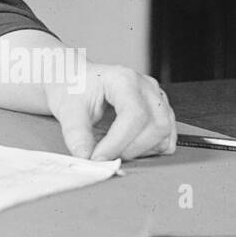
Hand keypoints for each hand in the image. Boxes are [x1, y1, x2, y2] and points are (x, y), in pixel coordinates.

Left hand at [44, 62, 176, 160]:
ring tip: (115, 149)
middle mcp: (146, 87)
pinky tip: (128, 146)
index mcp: (123, 80)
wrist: (77, 81)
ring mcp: (156, 98)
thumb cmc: (74, 88)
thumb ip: (77, 134)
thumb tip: (86, 157)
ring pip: (165, 133)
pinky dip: (150, 149)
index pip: (134, 115)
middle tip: (106, 156)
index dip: (118, 142)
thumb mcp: (68, 109)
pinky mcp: (160, 111)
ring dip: (142, 150)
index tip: (99, 156)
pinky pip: (167, 138)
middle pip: (156, 126)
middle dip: (131, 149)